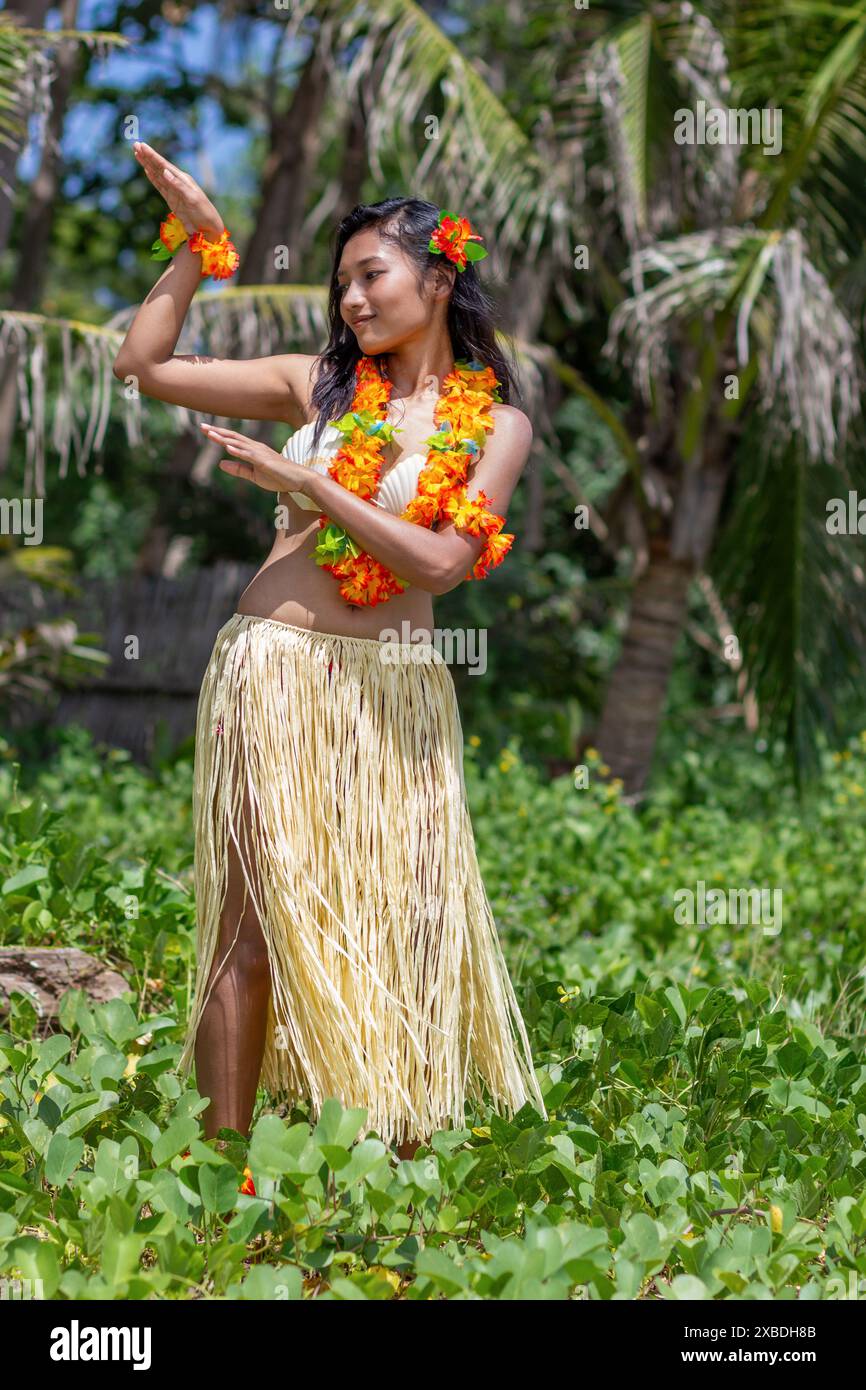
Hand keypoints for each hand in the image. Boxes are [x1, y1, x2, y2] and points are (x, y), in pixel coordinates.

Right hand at [133, 141, 225, 238]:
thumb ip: (178, 186)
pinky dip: (152, 177)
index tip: (142, 146)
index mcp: (183, 179)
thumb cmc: (203, 212)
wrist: (208, 229)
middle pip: (159, 167)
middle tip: (135, 145)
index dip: (152, 156)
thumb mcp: (192, 199)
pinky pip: (159, 185)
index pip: (164, 165)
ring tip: (138, 154)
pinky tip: (147, 170)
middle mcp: (178, 182)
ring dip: (147, 164)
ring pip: (157, 174)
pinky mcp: (172, 199)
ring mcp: (174, 190)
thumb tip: (164, 172)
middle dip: (147, 156)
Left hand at [199, 423, 317, 494]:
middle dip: (217, 432)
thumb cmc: (279, 477)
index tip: (205, 431)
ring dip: (224, 438)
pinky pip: (249, 455)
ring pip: (239, 443)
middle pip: (233, 437)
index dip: (219, 435)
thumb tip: (220, 464)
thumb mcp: (254, 475)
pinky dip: (237, 450)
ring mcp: (260, 453)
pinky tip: (227, 447)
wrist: (299, 480)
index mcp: (253, 450)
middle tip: (201, 426)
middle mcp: (256, 448)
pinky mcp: (264, 461)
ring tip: (210, 434)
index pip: (233, 440)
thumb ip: (238, 469)